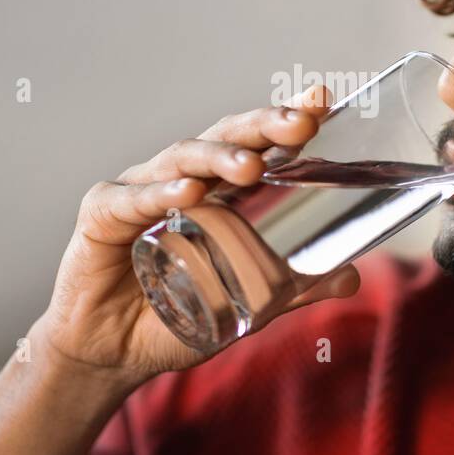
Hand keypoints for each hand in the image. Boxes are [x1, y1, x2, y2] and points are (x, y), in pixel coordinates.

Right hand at [35, 84, 359, 384]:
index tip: (320, 99)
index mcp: (218, 188)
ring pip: (182, 158)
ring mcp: (140, 190)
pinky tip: (186, 193)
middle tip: (300, 125)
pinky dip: (159, 192)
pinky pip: (133, 199)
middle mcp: (182, 177)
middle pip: (225, 138)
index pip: (256, 143)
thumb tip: (351, 278)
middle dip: (264, 126)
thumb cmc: (176, 316)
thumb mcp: (243, 304)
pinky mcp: (102, 215)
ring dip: (218, 157)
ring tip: (252, 165)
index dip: (285, 119)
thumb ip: (292, 289)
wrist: (112, 354)